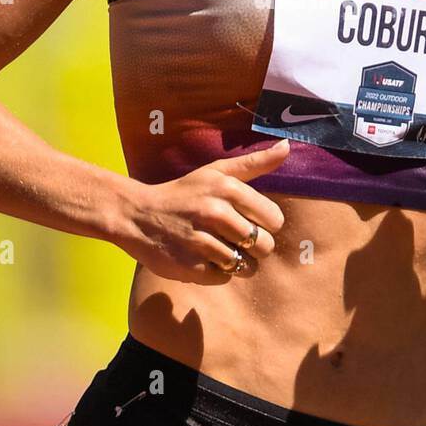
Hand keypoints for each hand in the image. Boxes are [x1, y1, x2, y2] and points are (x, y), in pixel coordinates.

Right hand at [111, 140, 289, 280]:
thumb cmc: (184, 193)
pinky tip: (202, 258)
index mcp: (228, 188)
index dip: (265, 224)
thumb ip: (254, 163)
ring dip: (236, 261)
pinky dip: (217, 272)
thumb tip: (287, 147)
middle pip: (265, 246)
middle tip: (233, 238)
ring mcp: (202, 241)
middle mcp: (216, 213)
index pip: (275, 219)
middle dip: (254, 246)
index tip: (247, 220)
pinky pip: (225, 278)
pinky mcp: (191, 267)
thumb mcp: (216, 172)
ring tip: (217, 248)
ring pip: (247, 266)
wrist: (137, 216)